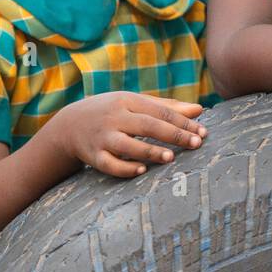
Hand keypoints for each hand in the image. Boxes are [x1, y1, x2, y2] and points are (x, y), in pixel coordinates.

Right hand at [50, 92, 207, 177]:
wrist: (69, 125)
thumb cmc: (112, 112)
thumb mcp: (135, 104)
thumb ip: (167, 107)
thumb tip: (199, 110)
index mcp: (127, 101)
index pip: (160, 111)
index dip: (183, 121)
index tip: (203, 132)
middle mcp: (114, 118)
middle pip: (147, 125)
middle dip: (173, 134)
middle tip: (196, 143)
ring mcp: (102, 137)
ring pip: (127, 145)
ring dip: (149, 151)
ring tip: (171, 157)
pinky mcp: (93, 156)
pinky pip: (109, 164)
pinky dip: (125, 168)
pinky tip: (142, 170)